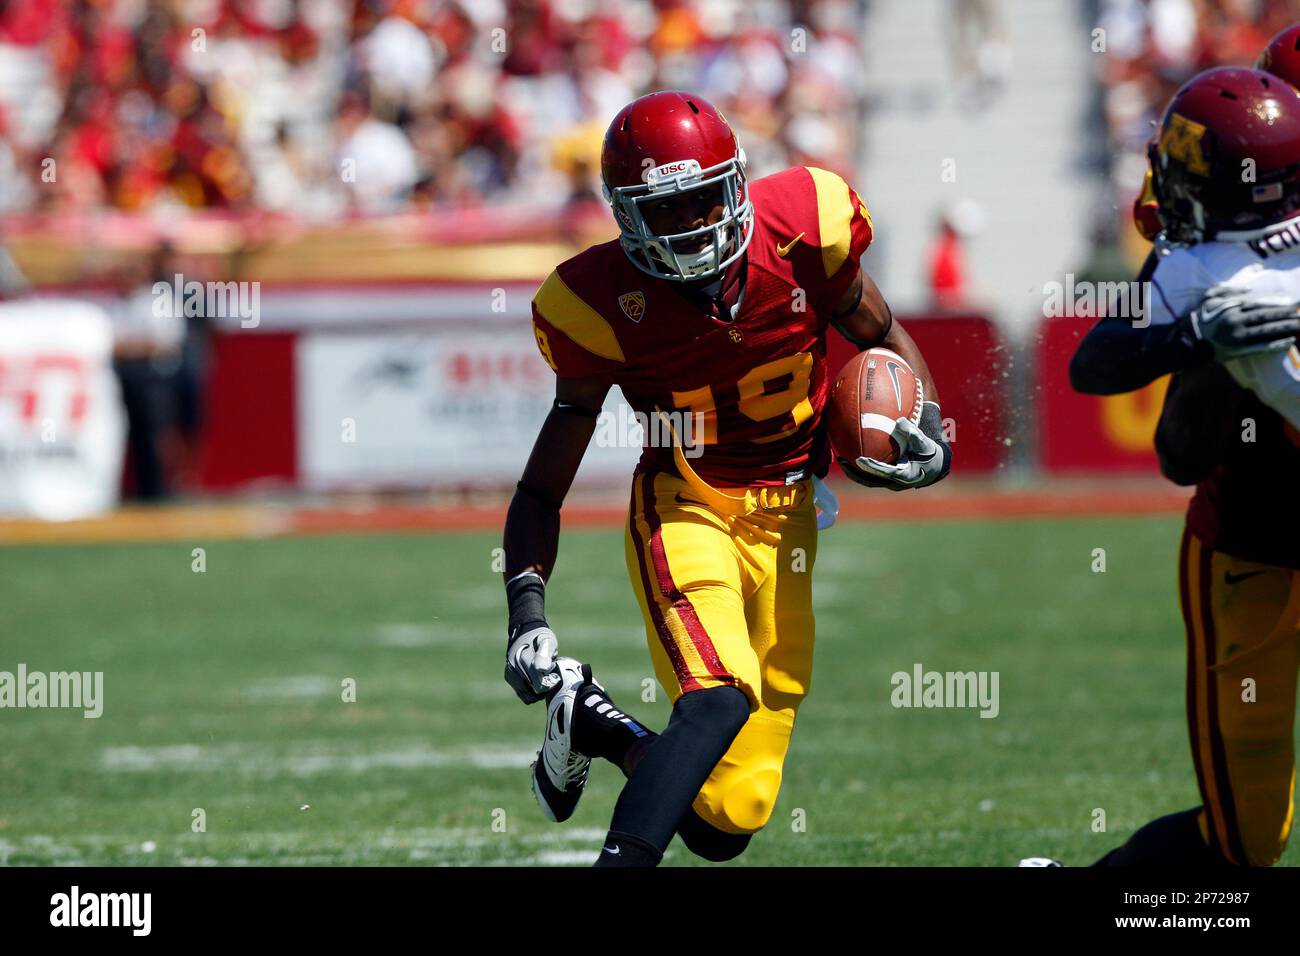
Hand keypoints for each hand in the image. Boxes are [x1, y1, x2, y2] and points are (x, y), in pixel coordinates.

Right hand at [505, 624, 560, 703]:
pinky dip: (530, 691)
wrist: (524, 630)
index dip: (550, 684)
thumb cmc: (539, 636)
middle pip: (534, 693)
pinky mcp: (509, 676)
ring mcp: (511, 674)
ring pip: (527, 697)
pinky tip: (536, 680)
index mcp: (525, 661)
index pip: (540, 686)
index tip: (555, 675)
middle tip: (550, 676)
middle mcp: (515, 669)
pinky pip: (521, 693)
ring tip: (543, 679)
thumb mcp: (547, 641)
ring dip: (537, 693)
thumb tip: (541, 669)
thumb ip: (545, 655)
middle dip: (545, 689)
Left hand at [840, 403, 950, 490]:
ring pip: (868, 480)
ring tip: (840, 459)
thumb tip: (900, 421)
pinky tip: (850, 456)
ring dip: (853, 472)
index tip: (860, 460)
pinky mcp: (886, 479)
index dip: (873, 467)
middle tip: (842, 460)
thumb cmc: (929, 454)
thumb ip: (914, 433)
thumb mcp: (925, 444)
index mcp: (905, 475)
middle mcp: (895, 482)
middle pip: (871, 480)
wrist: (934, 466)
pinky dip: (860, 468)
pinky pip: (870, 475)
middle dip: (855, 472)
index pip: (886, 472)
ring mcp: (889, 483)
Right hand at [1184, 286, 1299, 358]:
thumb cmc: (1199, 318)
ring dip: (1286, 328)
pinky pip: (1260, 347)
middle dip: (1286, 315)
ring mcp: (1238, 337)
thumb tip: (1250, 288)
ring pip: (1267, 331)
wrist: (1186, 340)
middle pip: (1267, 317)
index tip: (1293, 303)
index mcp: (1231, 307)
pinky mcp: (1238, 350)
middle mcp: (1237, 321)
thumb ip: (1229, 290)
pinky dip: (1275, 344)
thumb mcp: (1209, 298)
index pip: (1260, 304)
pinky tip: (1288, 341)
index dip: (1278, 303)